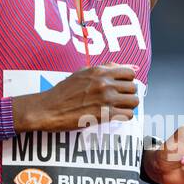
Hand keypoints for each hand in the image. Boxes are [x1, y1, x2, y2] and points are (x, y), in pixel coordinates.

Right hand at [11, 64, 139, 131]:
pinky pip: (128, 115)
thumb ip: (106, 68)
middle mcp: (105, 83)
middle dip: (128, 94)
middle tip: (118, 99)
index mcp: (100, 71)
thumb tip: (129, 66)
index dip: (127, 80)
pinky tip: (114, 115)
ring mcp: (105, 99)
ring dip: (128, 105)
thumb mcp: (83, 73)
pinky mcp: (104, 115)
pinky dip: (123, 116)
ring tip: (117, 107)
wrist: (49, 109)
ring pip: (134, 101)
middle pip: (133, 88)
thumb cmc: (64, 91)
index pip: (130, 73)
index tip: (120, 86)